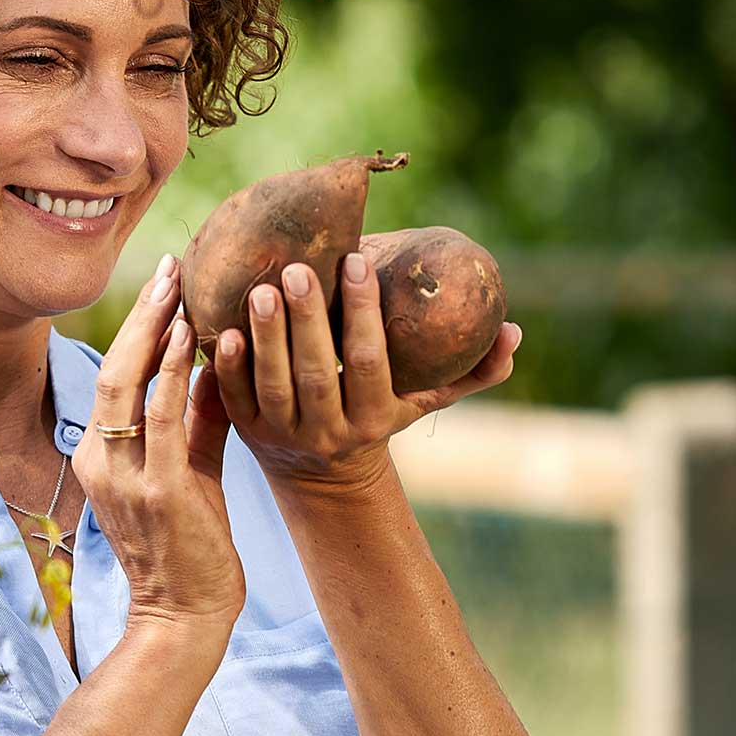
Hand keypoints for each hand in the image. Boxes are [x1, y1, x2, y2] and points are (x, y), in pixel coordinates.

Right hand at [78, 252, 245, 641]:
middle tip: (172, 266)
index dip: (138, 326)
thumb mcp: (189, 470)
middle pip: (112, 368)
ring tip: (183, 285)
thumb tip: (215, 359)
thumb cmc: (191, 545)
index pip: (114, 376)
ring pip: (129, 385)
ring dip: (157, 330)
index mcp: (99, 455)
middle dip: (142, 314)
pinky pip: (164, 418)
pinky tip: (195, 338)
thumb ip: (197, 417)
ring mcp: (123, 476)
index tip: (166, 282)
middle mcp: (100, 461)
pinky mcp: (157, 491)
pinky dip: (176, 373)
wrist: (186, 615)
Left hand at [205, 253, 520, 487]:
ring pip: (272, 385)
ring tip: (261, 288)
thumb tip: (513, 331)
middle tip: (299, 267)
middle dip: (308, 321)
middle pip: (317, 374)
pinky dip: (226, 366)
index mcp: (375, 418)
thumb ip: (474, 371)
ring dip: (266, 336)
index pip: (369, 362)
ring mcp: (283, 434)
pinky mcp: (246, 433)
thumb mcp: (427, 400)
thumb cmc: (382, 414)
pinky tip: (222, 328)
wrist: (325, 474)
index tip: (357, 260)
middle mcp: (328, 431)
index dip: (363, 312)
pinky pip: (233, 399)